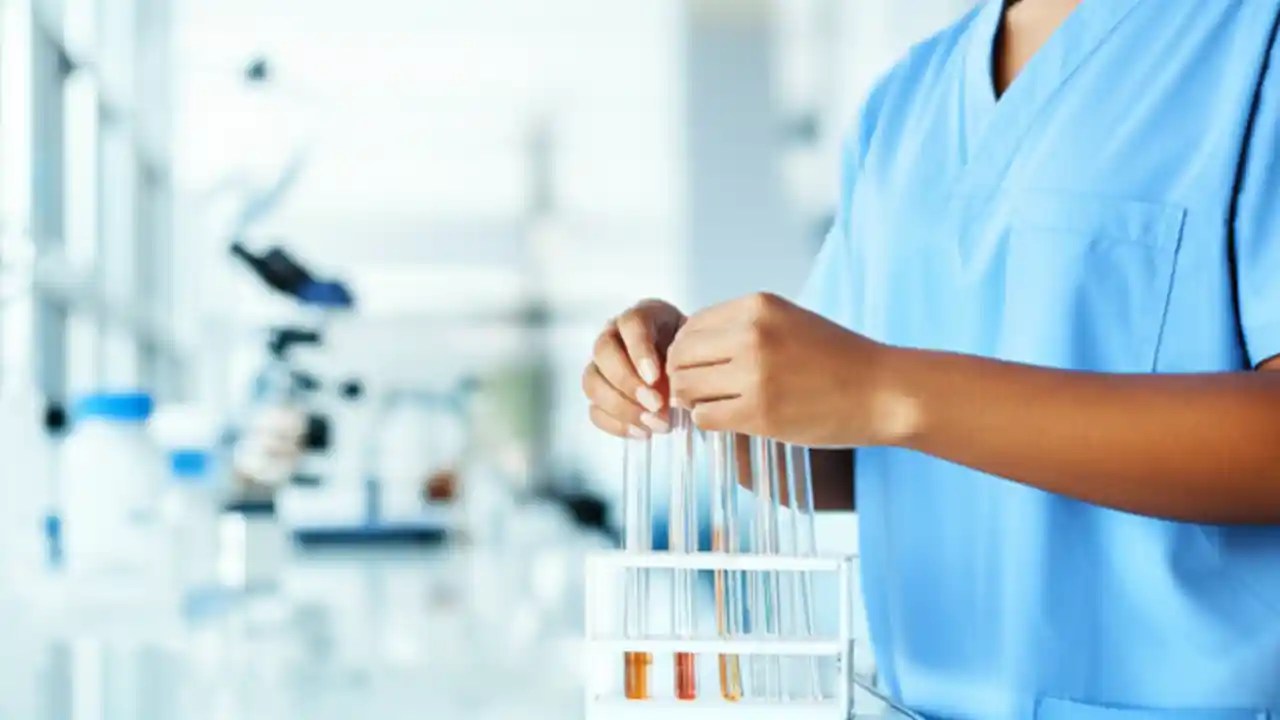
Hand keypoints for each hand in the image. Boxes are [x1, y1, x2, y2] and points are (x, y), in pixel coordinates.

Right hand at [583, 299, 685, 437]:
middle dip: (627, 382)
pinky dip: (616, 424)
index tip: (655, 377)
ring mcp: (600, 365)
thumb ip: (685, 361)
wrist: (686, 367)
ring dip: (620, 406)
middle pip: (603, 352)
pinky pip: (594, 410)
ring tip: (652, 424)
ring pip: (592, 382)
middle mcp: (612, 336)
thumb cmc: (692, 354)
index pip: (630, 325)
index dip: (639, 352)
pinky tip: (642, 432)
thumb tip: (675, 394)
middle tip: (655, 404)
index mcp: (639, 316)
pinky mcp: (599, 394)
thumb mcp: (694, 348)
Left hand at [666, 292, 911, 446]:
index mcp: (758, 306)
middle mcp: (751, 335)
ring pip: (686, 387)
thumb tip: (691, 344)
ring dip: (694, 400)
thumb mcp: (789, 322)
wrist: (883, 391)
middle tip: (702, 391)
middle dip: (684, 376)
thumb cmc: (838, 359)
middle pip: (681, 356)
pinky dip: (709, 421)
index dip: (689, 350)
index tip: (703, 367)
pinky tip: (730, 420)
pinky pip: (705, 417)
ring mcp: (754, 374)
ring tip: (716, 405)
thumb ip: (744, 327)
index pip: (692, 326)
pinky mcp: (759, 413)